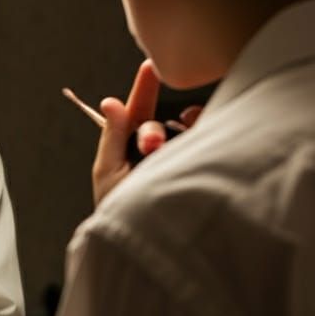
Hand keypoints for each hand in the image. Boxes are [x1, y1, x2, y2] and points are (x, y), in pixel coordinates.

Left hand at [91, 60, 200, 205]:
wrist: (150, 250)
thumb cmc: (122, 215)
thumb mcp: (109, 175)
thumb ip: (112, 137)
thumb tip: (111, 101)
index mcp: (128, 151)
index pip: (136, 114)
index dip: (143, 89)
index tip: (151, 65)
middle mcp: (156, 154)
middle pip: (157, 124)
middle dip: (151, 131)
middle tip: (149, 147)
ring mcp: (178, 161)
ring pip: (182, 132)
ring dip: (173, 136)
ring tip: (166, 153)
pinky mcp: (200, 169)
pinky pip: (205, 141)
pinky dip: (203, 134)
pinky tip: (200, 139)